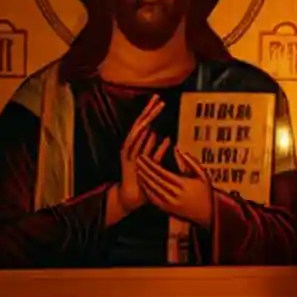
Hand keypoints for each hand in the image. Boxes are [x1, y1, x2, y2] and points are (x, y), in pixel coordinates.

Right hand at [116, 96, 168, 213]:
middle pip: (140, 125)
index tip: (159, 100)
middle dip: (149, 111)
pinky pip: (143, 153)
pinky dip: (153, 146)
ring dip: (148, 122)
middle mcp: (132, 147)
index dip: (151, 112)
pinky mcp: (131, 165)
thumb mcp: (154, 163)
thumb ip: (157, 151)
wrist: (130, 198)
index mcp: (137, 145)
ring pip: (139, 134)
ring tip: (156, 110)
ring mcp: (130, 155)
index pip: (144, 124)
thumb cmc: (143, 181)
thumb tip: (166, 137)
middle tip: (157, 98)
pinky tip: (162, 137)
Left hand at [137, 148, 215, 228]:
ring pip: (153, 190)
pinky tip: (143, 185)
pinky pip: (154, 200)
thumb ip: (191, 162)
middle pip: (155, 180)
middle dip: (145, 170)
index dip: (152, 165)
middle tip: (137, 160)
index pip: (163, 173)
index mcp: (184, 184)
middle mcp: (175, 194)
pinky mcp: (168, 210)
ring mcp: (170, 203)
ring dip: (144, 180)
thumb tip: (179, 151)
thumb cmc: (205, 192)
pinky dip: (147, 192)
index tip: (144, 157)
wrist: (208, 213)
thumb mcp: (203, 175)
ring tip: (137, 170)